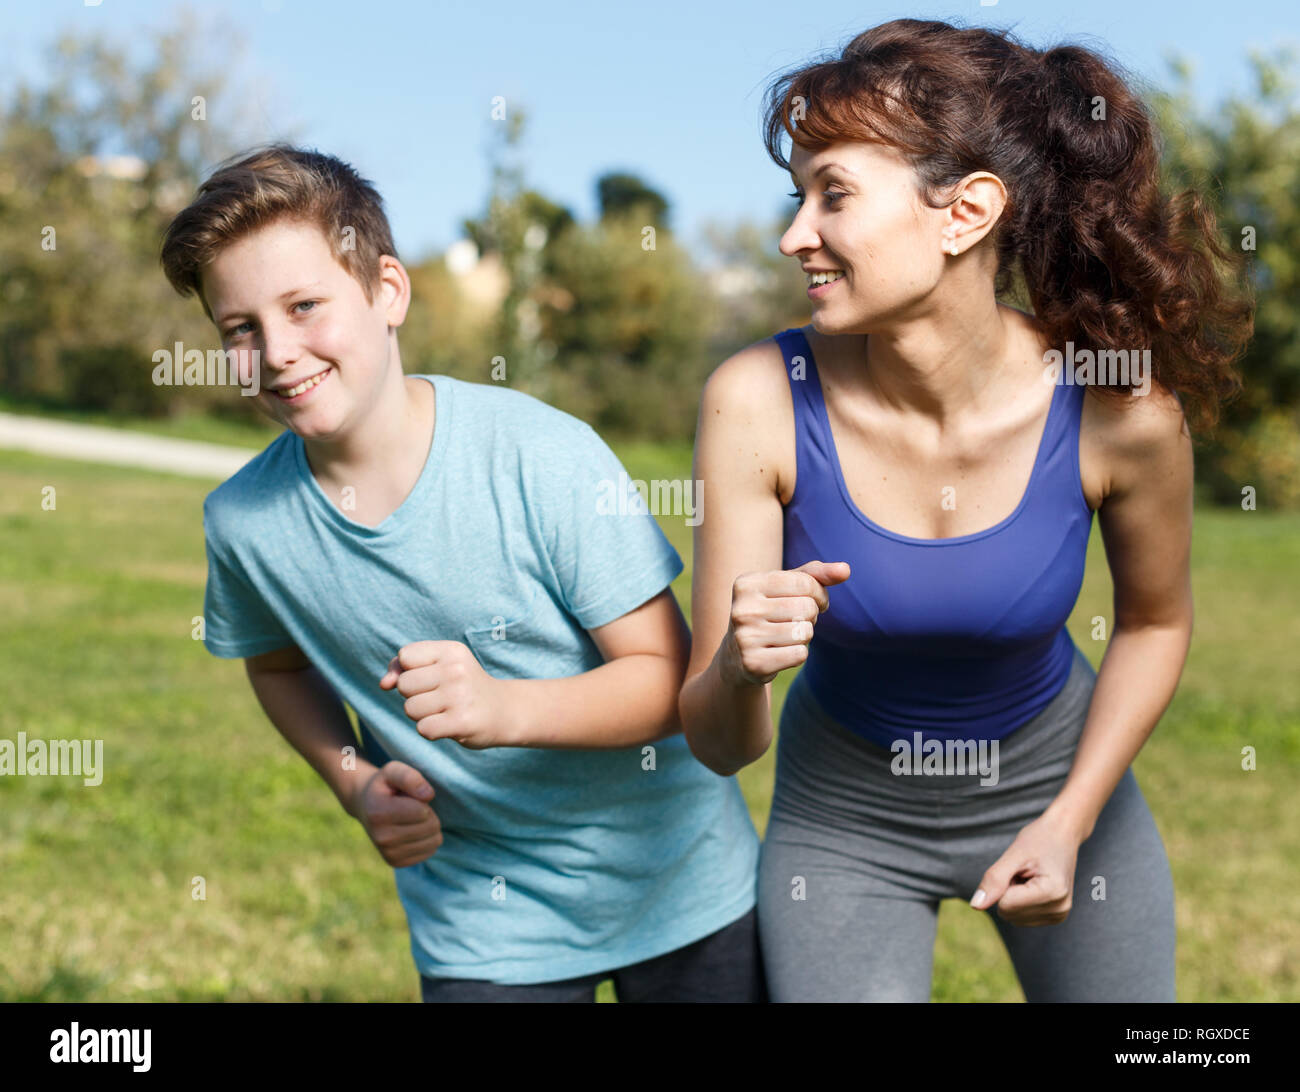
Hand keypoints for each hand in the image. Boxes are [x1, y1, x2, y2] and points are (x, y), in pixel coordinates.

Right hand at [350, 761, 442, 867]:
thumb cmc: (385, 786)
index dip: (422, 800)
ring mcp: (388, 853)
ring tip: (411, 819)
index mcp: (378, 813)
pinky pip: (430, 851)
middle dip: (428, 813)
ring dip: (429, 826)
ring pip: (434, 841)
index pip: (422, 811)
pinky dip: (427, 840)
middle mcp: (381, 837)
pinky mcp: (396, 863)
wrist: (366, 806)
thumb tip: (428, 795)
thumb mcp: (393, 770)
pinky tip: (411, 831)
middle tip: (411, 808)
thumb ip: (410, 777)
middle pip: (430, 826)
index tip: (408, 797)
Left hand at [379, 640, 518, 747]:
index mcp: (451, 650)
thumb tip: (384, 684)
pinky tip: (448, 725)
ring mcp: (460, 696)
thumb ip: (402, 667)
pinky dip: (431, 731)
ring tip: (445, 710)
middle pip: (404, 685)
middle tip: (440, 697)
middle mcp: (456, 670)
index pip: (404, 656)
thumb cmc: (462, 687)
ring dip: (422, 715)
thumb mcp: (438, 666)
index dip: (409, 671)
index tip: (431, 677)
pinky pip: (423, 729)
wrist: (503, 711)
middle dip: (415, 695)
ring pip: (410, 709)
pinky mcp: (461, 721)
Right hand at [721, 560, 850, 685]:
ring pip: (804, 632)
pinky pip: (799, 654)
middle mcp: (742, 609)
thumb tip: (845, 570)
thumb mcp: (787, 587)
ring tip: (786, 636)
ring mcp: (745, 638)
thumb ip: (816, 574)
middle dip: (811, 616)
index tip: (812, 601)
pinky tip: (780, 653)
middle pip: (806, 608)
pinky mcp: (753, 663)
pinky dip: (798, 654)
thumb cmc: (770, 612)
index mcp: (747, 584)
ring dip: (804, 636)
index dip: (818, 593)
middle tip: (795, 621)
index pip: (804, 582)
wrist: (737, 655)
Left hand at [970, 813, 1084, 925]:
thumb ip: (994, 880)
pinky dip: (1021, 902)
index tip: (1020, 867)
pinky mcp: (1055, 917)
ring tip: (1029, 876)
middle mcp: (1059, 909)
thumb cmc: (1040, 839)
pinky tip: (1033, 884)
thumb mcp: (1013, 854)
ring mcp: (1059, 915)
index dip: (1004, 883)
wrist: (1063, 834)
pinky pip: (1022, 918)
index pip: (1005, 905)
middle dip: (1008, 890)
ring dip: (1014, 896)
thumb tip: (976, 905)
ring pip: (1014, 918)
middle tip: (1024, 871)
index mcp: (1052, 893)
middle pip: (1009, 913)